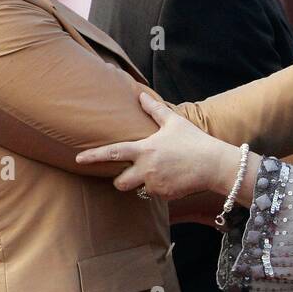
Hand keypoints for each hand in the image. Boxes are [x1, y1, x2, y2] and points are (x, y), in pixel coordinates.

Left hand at [76, 92, 240, 199]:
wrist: (214, 164)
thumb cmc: (194, 141)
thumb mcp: (174, 122)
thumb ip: (155, 110)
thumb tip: (140, 95)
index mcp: (144, 149)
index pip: (113, 153)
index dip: (94, 156)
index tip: (78, 159)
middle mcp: (146, 169)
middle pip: (120, 182)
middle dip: (122, 180)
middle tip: (133, 173)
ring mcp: (155, 184)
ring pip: (140, 189)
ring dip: (146, 183)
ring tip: (164, 172)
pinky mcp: (165, 195)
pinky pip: (157, 194)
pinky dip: (163, 188)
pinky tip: (176, 178)